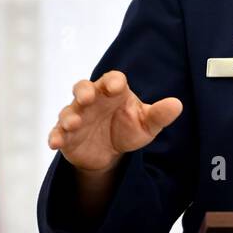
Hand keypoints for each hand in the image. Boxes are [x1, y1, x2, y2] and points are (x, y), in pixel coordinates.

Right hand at [48, 70, 182, 173]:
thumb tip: (177, 105)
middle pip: (83, 88)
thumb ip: (159, 115)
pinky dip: (55, 136)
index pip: (112, 79)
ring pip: (68, 111)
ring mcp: (77, 116)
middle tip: (87, 97)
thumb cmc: (128, 129)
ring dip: (69, 116)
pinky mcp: (66, 134)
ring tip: (74, 123)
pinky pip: (57, 133)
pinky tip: (55, 142)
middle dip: (84, 91)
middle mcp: (92, 100)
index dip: (113, 81)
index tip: (116, 87)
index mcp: (113, 92)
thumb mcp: (146, 125)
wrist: (110, 153)